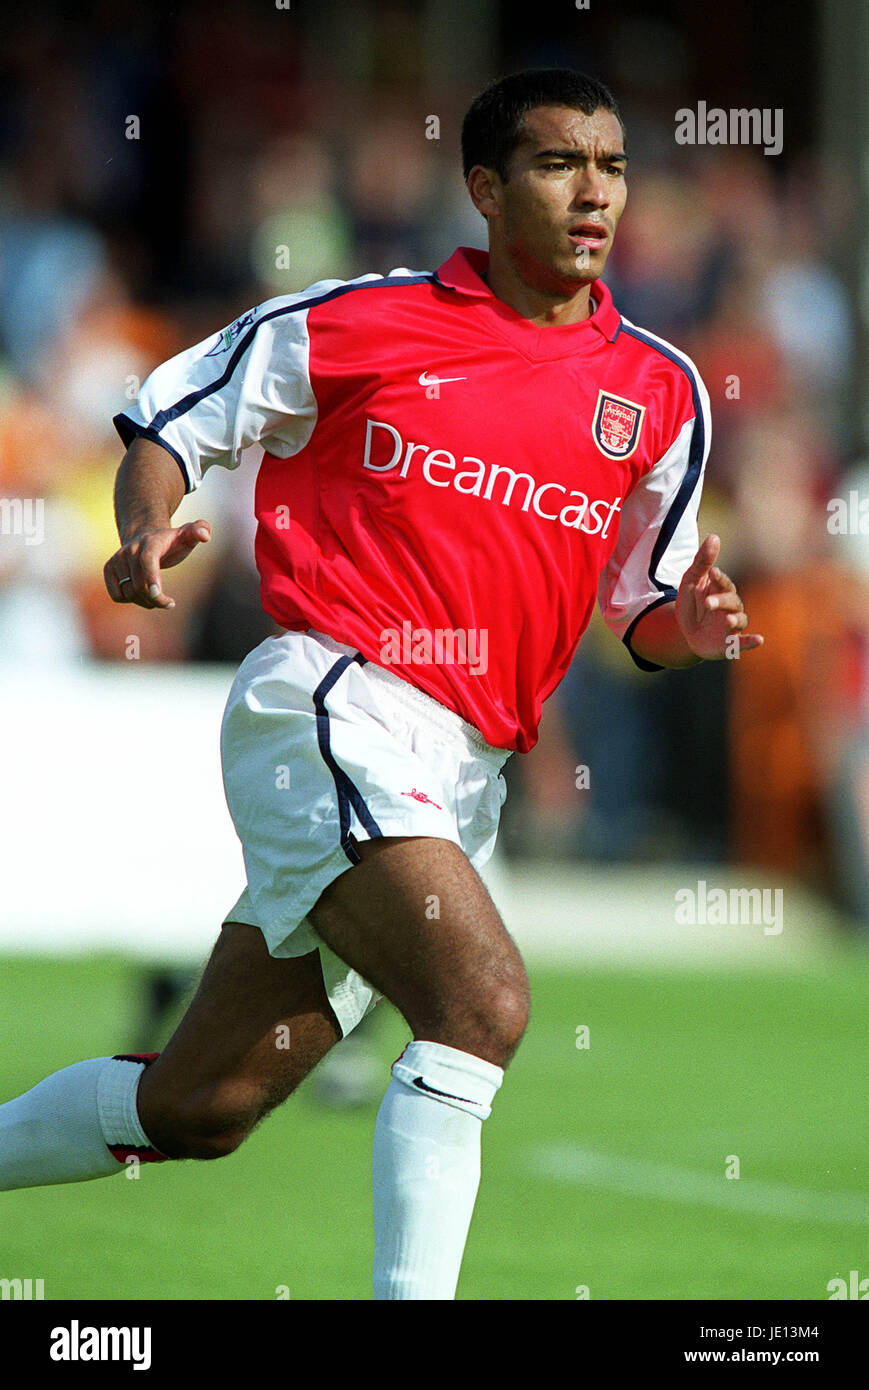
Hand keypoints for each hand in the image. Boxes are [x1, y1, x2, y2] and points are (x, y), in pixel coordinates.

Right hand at [104, 520, 211, 608]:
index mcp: (150, 543)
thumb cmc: (171, 541)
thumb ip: (200, 530)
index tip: (157, 594)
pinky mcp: (109, 569)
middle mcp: (130, 549)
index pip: (148, 561)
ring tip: (156, 596)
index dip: (151, 578)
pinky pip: (117, 595)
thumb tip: (205, 535)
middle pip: (140, 585)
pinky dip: (130, 600)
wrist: (144, 537)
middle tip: (169, 603)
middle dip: (157, 600)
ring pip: (129, 593)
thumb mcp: (188, 535)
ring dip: (145, 601)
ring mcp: (117, 559)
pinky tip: (140, 593)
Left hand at [675, 534, 762, 659]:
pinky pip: (744, 642)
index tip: (712, 573)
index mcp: (721, 590)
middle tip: (707, 603)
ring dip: (735, 620)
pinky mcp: (730, 643)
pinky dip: (751, 641)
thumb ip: (702, 562)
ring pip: (740, 619)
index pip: (724, 582)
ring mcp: (731, 625)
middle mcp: (731, 606)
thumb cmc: (692, 604)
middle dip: (720, 601)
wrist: (686, 634)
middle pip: (731, 601)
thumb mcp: (690, 582)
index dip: (719, 578)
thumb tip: (714, 536)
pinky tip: (760, 640)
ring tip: (728, 620)